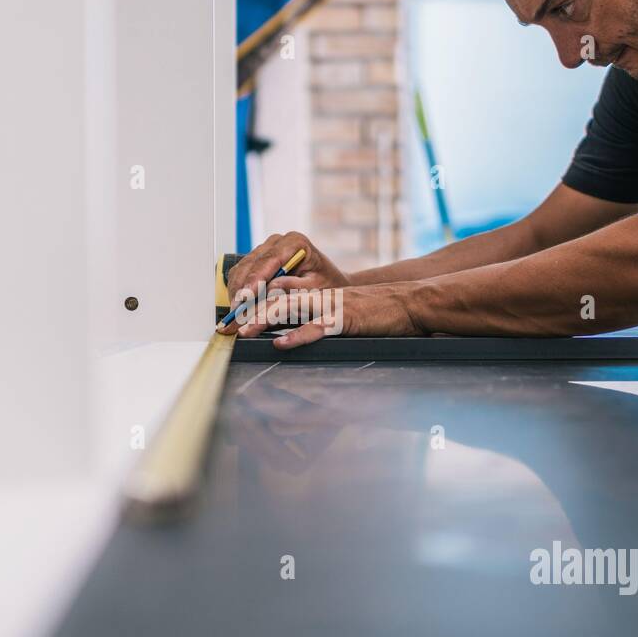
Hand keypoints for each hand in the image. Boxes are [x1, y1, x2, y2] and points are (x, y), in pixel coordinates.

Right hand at [222, 232, 349, 332]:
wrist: (329, 284)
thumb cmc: (326, 285)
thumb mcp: (316, 289)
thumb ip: (295, 288)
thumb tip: (270, 289)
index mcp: (295, 243)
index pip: (269, 260)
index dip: (255, 279)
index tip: (246, 296)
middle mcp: (278, 242)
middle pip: (251, 264)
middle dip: (242, 289)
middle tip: (236, 312)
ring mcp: (266, 249)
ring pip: (242, 269)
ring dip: (236, 291)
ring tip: (234, 313)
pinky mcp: (257, 260)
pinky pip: (241, 273)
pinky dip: (237, 290)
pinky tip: (238, 306)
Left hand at [245, 282, 426, 348]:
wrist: (410, 302)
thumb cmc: (377, 310)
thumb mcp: (339, 309)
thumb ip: (314, 314)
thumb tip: (286, 328)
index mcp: (316, 293)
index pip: (276, 294)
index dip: (252, 305)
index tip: (232, 320)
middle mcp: (319, 295)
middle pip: (276, 299)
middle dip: (248, 312)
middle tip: (227, 328)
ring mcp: (332, 306)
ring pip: (291, 308)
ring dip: (264, 320)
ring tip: (245, 331)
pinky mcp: (347, 320)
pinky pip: (318, 328)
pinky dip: (297, 336)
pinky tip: (281, 343)